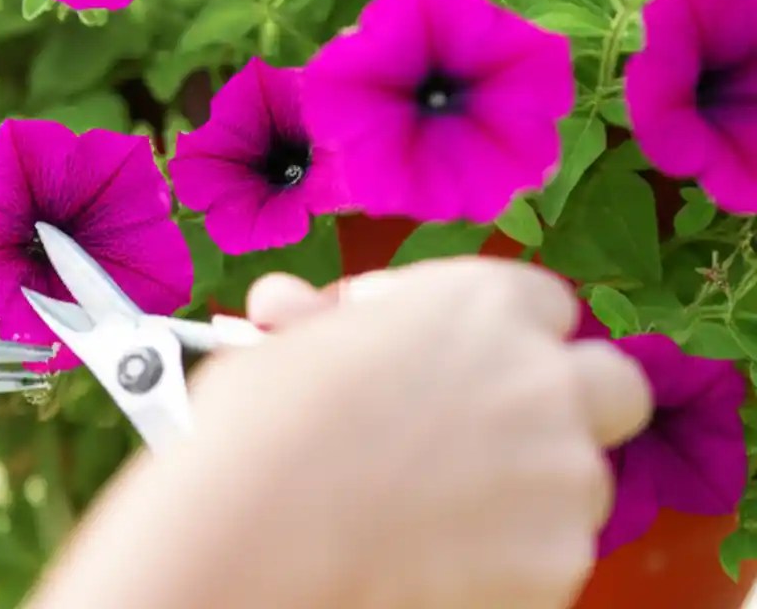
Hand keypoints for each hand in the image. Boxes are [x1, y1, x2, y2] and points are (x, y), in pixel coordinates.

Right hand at [27, 258, 651, 608]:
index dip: (488, 333)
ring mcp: (562, 475)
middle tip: (493, 430)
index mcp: (482, 304)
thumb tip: (290, 312)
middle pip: (606, 385)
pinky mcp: (557, 561)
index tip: (429, 356)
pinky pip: (548, 553)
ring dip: (526, 488)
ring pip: (579, 479)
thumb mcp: (286, 343)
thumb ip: (321, 326)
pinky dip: (505, 559)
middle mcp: (543, 380)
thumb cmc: (260, 423)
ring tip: (437, 508)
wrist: (257, 531)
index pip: (539, 303)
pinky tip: (434, 558)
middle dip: (563, 405)